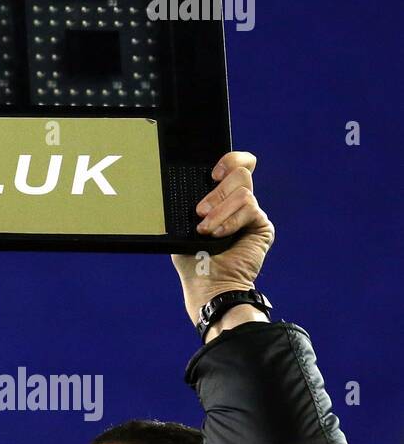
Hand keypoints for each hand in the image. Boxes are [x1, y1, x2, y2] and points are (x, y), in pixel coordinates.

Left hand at [171, 151, 275, 322]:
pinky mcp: (262, 226)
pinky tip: (219, 234)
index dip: (229, 159)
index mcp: (220, 197)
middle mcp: (238, 202)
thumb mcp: (183, 224)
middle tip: (200, 211)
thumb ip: (189, 201)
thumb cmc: (191, 258)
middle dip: (217, 192)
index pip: (235, 164)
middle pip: (241, 172)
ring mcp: (252, 213)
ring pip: (243, 191)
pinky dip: (231, 221)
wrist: (208, 284)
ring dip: (220, 211)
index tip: (212, 173)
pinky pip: (250, 208)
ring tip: (206, 230)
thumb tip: (181, 180)